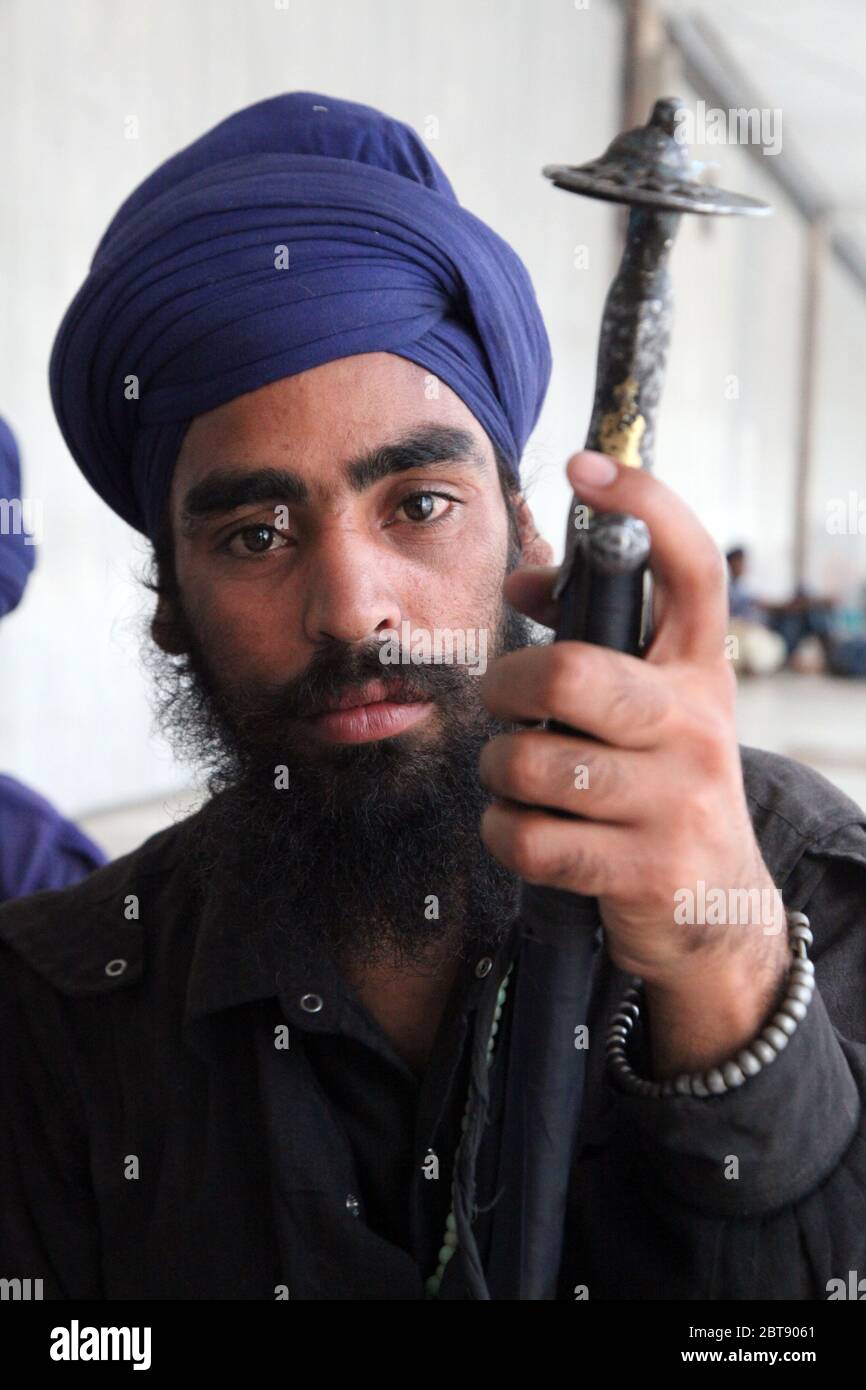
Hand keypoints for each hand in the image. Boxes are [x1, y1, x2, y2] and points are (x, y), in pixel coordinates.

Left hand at [478, 451, 788, 1073]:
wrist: (717, 911)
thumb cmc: (661, 787)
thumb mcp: (650, 710)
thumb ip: (593, 640)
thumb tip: (524, 572)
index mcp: (697, 671)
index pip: (690, 569)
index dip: (644, 507)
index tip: (587, 467)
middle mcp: (697, 725)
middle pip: (573, 673)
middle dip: (509, 683)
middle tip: (504, 699)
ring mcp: (678, 800)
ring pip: (534, 763)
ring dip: (502, 772)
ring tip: (520, 780)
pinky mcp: (648, 869)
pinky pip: (530, 837)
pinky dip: (505, 833)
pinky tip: (527, 833)